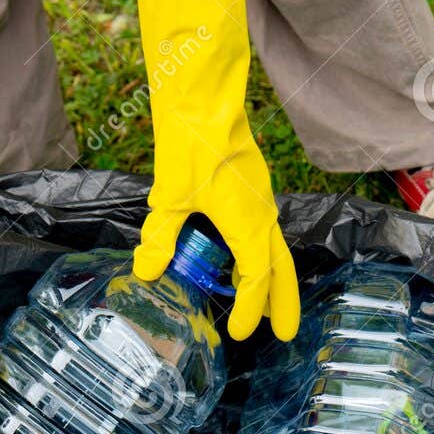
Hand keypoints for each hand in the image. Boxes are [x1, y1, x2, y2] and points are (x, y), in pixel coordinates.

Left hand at [132, 0, 298, 341]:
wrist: (205, 99)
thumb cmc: (191, 145)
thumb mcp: (168, 198)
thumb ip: (159, 238)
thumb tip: (147, 271)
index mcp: (248, 223)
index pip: (256, 279)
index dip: (250, 309)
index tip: (242, 333)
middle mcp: (262, 213)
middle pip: (282, 269)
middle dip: (285, 303)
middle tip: (286, 334)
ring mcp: (261, 199)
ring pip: (275, 249)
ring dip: (274, 280)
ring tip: (267, 309)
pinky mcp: (252, 187)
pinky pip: (264, 231)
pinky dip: (260, 255)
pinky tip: (243, 264)